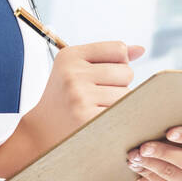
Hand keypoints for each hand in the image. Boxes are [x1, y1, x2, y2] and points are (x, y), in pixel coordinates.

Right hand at [21, 41, 143, 155]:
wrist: (40, 131)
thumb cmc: (65, 97)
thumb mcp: (77, 68)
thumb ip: (110, 56)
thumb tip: (141, 49)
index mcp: (70, 55)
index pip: (119, 49)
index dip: (118, 63)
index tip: (103, 75)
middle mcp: (73, 74)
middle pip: (126, 72)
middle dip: (118, 85)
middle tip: (97, 96)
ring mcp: (80, 97)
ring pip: (127, 94)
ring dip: (118, 103)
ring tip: (96, 108)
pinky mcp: (87, 118)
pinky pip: (122, 112)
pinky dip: (118, 117)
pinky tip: (101, 120)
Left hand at [127, 126, 181, 180]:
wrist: (170, 167)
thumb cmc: (180, 142)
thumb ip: (178, 132)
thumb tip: (157, 124)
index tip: (169, 132)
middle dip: (164, 153)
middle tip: (144, 147)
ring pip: (170, 173)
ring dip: (149, 162)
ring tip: (134, 154)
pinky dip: (144, 169)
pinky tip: (135, 163)